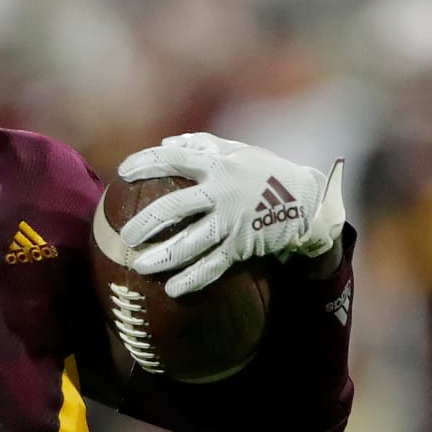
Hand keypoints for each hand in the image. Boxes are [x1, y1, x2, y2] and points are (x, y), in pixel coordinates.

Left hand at [116, 132, 345, 297]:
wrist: (308, 202)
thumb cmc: (267, 172)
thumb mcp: (240, 150)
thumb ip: (204, 145)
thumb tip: (168, 141)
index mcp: (219, 165)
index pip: (175, 160)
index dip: (147, 163)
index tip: (122, 172)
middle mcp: (223, 192)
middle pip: (176, 207)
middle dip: (147, 221)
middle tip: (126, 235)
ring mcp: (232, 222)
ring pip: (191, 242)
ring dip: (164, 256)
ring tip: (139, 267)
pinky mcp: (242, 245)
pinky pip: (213, 265)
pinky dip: (193, 279)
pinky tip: (173, 289)